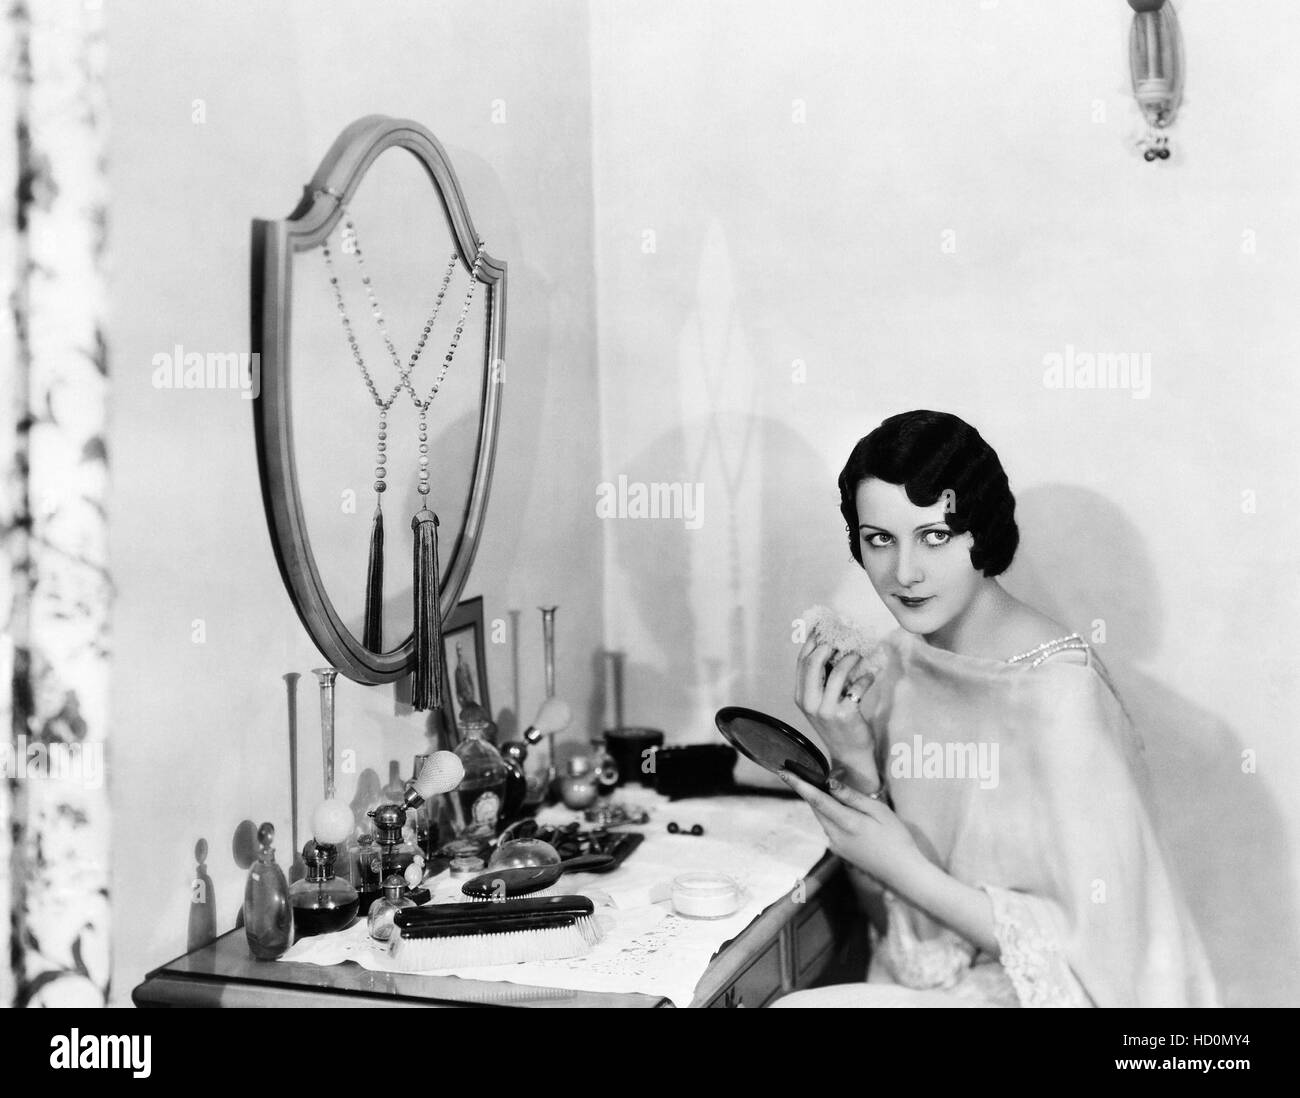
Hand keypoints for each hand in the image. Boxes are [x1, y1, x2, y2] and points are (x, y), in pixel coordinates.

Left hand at [779, 768, 925, 893]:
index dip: (798, 784)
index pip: (816, 799)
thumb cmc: (896, 838)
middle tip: (804, 772)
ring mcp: (835, 845)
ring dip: (821, 803)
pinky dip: (830, 815)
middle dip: (808, 790)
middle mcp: (835, 836)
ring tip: (827, 789)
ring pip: (822, 817)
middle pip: (816, 807)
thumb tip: (829, 783)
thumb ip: (852, 797)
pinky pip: (829, 827)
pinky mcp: (839, 852)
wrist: (902, 871)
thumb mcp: (878, 811)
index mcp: (846, 823)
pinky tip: (843, 810)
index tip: (783, 772)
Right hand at [794, 638, 876, 765]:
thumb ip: (822, 680)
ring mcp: (826, 710)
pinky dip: (866, 679)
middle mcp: (809, 702)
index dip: (812, 641)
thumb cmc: (838, 725)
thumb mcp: (822, 702)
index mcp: (800, 696)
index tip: (824, 628)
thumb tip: (832, 648)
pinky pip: (856, 688)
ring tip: (859, 654)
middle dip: (827, 644)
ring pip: (836, 673)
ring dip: (849, 659)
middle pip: (813, 662)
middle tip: (842, 637)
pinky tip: (870, 676)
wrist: (849, 755)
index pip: (801, 662)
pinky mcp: (845, 715)